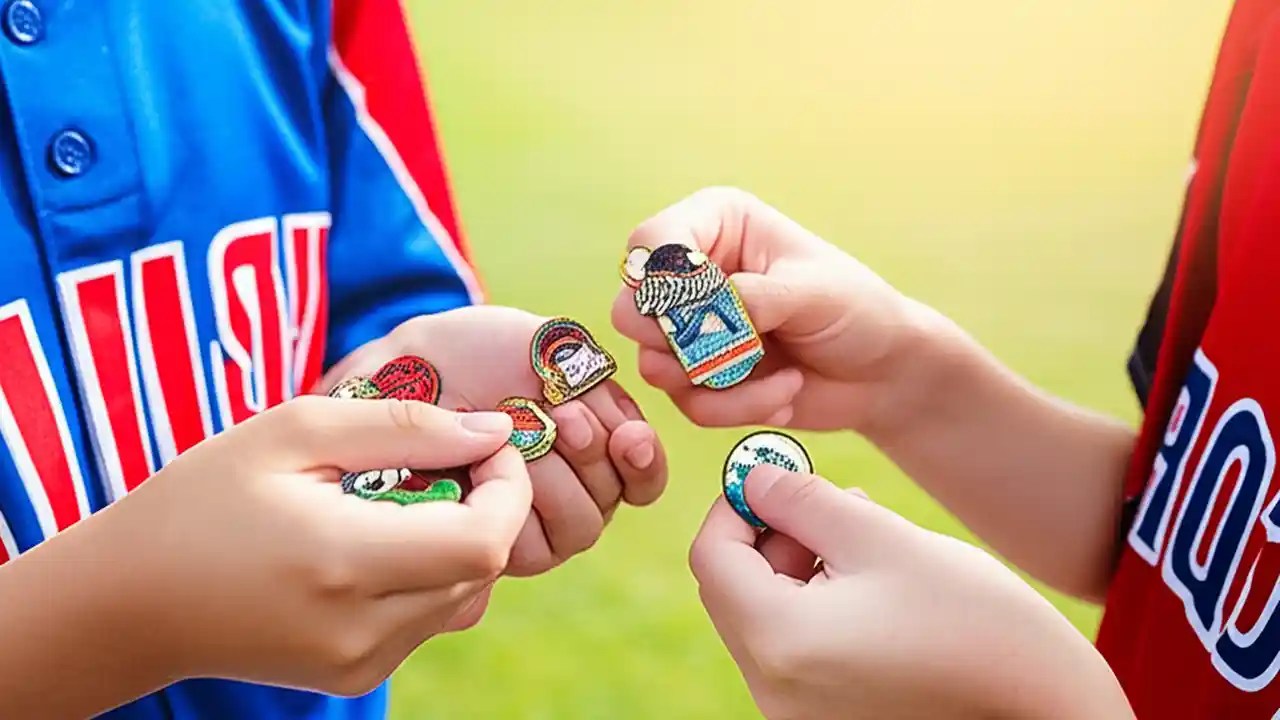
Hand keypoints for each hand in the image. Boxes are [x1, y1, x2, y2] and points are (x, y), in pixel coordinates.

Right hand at [69, 397, 529, 701]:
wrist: (130, 601)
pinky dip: (429, 574)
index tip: (486, 443)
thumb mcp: (296, 431)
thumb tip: (494, 429)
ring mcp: (360, 663)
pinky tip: (378, 541)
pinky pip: (430, 619)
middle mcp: (362, 629)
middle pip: (483, 568)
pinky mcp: (356, 676)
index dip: (508, 487)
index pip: (486, 540)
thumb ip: (407, 427)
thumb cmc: (204, 499)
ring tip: (400, 500)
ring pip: (464, 596)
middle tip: (442, 461)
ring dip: (459, 540)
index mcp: (344, 563)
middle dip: (487, 506)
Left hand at [321, 305, 668, 575]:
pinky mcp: (489, 542)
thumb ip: (603, 392)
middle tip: (568, 417)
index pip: (642, 479)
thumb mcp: (554, 353)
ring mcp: (530, 521)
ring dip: (560, 480)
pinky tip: (499, 466)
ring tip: (535, 432)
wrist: (415, 361)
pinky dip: (519, 503)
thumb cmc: (484, 352)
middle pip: (611, 503)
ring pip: (577, 528)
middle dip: (595, 459)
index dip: (644, 464)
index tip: (629, 437)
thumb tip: (635, 441)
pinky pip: (528, 546)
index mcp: (594, 450)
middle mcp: (569, 492)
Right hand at [613, 187, 944, 433]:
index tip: (708, 309)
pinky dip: (737, 407)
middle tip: (739, 349)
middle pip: (632, 309)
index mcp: (716, 225)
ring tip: (779, 375)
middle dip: (685, 342)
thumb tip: (695, 313)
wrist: (883, 374)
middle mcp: (690, 275)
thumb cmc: (856, 311)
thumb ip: (750, 297)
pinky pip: (687, 404)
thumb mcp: (811, 292)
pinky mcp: (698, 379)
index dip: (663, 282)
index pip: (650, 244)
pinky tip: (784, 394)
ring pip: (655, 364)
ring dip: (721, 382)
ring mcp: (689, 331)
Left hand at [689, 466, 1132, 719]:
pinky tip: (868, 585)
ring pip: (763, 619)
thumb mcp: (881, 537)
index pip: (711, 556)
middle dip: (769, 536)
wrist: (1049, 709)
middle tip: (829, 504)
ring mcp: (796, 716)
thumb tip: (752, 478)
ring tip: (860, 540)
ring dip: (794, 569)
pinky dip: (814, 608)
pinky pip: (793, 652)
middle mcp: (774, 691)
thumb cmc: (976, 618)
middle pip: (732, 591)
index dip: (734, 504)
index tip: (777, 476)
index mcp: (780, 641)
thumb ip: (803, 501)